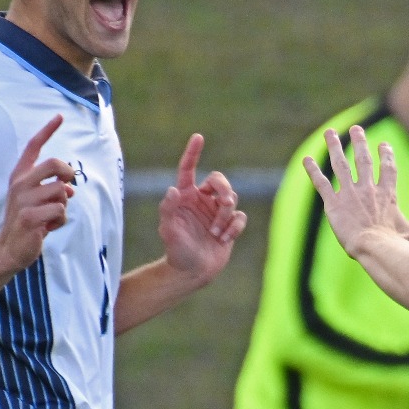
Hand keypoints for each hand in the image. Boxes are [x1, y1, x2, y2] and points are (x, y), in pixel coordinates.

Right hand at [0, 114, 75, 274]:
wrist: (10, 248)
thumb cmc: (28, 221)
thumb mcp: (39, 201)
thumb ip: (54, 189)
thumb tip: (70, 189)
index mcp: (20, 175)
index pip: (34, 147)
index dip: (47, 130)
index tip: (60, 116)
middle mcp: (20, 184)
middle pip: (54, 164)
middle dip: (68, 174)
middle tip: (69, 187)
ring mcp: (23, 200)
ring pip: (60, 191)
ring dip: (63, 205)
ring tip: (51, 216)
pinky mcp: (29, 217)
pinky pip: (59, 211)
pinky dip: (60, 221)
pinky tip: (48, 228)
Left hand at [158, 134, 246, 283]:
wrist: (192, 271)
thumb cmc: (176, 250)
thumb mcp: (168, 230)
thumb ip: (168, 209)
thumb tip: (172, 190)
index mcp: (185, 196)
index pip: (188, 169)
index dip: (193, 153)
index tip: (198, 137)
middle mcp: (202, 199)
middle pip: (219, 180)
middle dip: (224, 189)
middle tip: (224, 203)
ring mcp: (216, 211)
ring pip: (231, 198)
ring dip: (225, 216)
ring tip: (215, 233)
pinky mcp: (229, 224)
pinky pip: (240, 216)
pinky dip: (234, 227)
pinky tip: (223, 239)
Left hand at [303, 125, 408, 256]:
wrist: (376, 250)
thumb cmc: (396, 246)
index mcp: (387, 194)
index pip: (387, 168)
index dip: (386, 155)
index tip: (384, 144)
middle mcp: (368, 189)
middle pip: (363, 159)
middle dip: (359, 142)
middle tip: (356, 129)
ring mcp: (350, 194)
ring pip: (340, 165)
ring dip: (335, 147)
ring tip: (330, 133)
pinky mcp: (334, 204)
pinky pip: (321, 184)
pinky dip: (313, 171)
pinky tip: (306, 160)